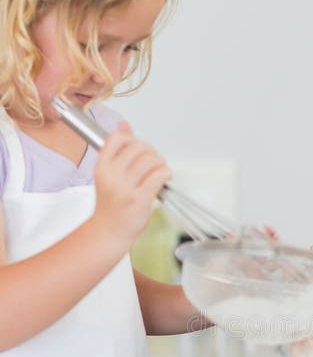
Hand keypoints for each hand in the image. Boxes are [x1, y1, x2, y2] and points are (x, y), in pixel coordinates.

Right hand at [90, 123, 170, 248]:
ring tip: (159, 170)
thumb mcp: (108, 174)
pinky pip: (158, 175)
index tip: (139, 149)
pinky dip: (166, 172)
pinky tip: (165, 177)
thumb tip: (125, 125)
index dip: (133, 139)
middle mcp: (112, 176)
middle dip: (151, 152)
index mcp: (102, 167)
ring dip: (160, 163)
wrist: (109, 231)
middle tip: (154, 162)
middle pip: (138, 147)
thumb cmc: (111, 204)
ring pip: (150, 159)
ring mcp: (125, 188)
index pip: (117, 138)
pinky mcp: (139, 199)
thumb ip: (117, 151)